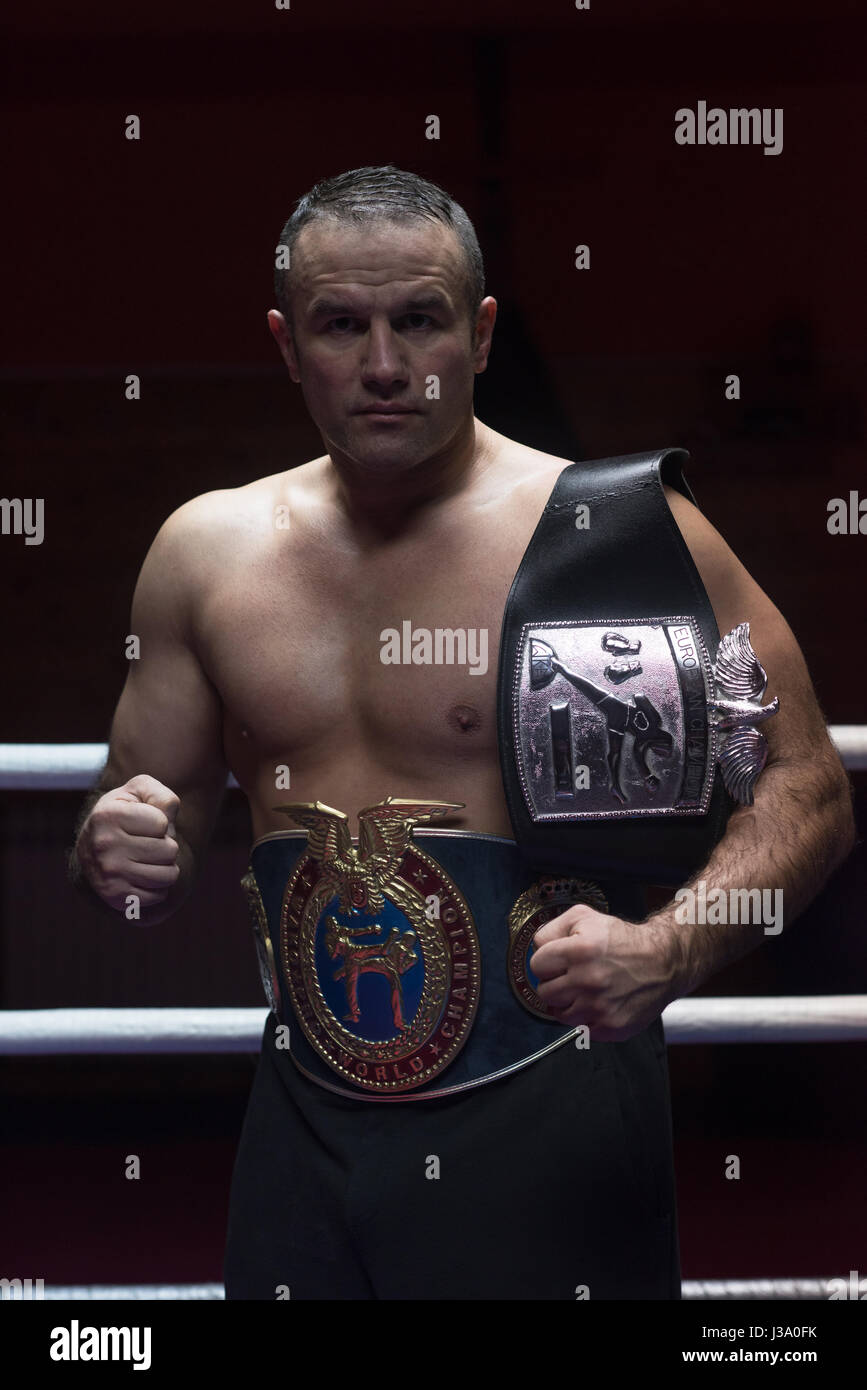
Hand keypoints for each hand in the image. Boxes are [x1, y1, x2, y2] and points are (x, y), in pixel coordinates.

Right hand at [75, 774, 180, 911]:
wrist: (93, 844)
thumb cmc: (124, 812)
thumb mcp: (138, 791)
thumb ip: (160, 795)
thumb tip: (169, 818)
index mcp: (108, 816)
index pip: (162, 823)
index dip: (161, 822)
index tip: (144, 822)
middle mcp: (104, 846)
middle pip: (169, 851)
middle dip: (167, 845)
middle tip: (149, 843)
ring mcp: (108, 874)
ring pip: (168, 876)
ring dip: (166, 867)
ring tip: (149, 859)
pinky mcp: (115, 897)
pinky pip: (159, 896)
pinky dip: (158, 887)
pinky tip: (142, 875)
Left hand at [529, 904, 678, 1040]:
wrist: (662, 962)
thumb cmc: (622, 939)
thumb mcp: (585, 917)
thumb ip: (551, 928)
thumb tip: (536, 949)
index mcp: (580, 950)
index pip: (536, 965)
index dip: (546, 961)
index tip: (558, 960)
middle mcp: (589, 980)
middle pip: (544, 992)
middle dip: (554, 982)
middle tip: (571, 975)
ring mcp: (600, 1007)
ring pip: (559, 1013)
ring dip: (568, 1002)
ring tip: (585, 988)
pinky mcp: (611, 1027)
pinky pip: (581, 1028)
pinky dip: (586, 1017)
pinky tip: (598, 1001)